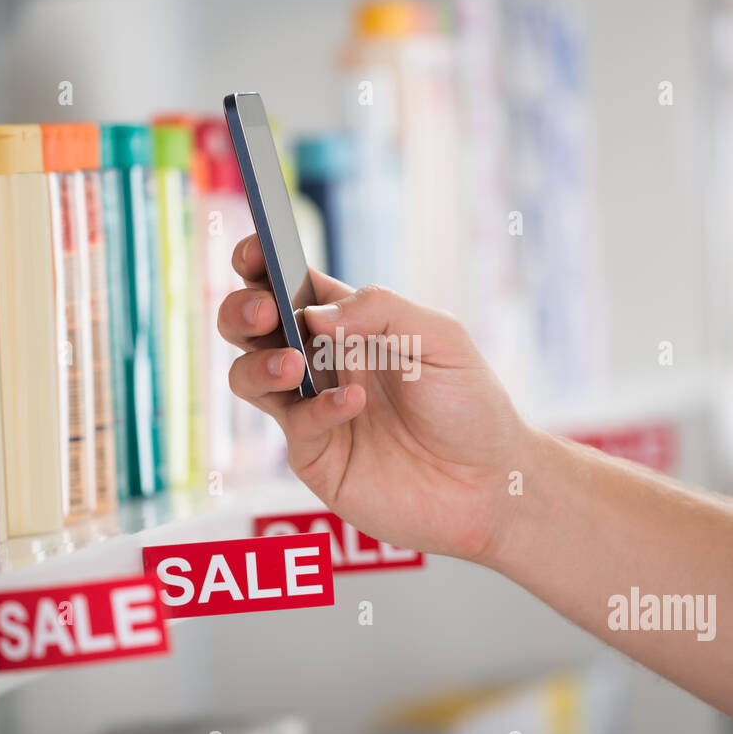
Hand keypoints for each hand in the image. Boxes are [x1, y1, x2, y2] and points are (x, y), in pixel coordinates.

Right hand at [217, 235, 531, 562]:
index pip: (288, 284)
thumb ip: (380, 311)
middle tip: (264, 312)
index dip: (261, 262)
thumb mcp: (440, 338)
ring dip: (258, 365)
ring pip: (248, 378)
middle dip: (241, 311)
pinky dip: (319, 410)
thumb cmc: (469, 404)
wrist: (490, 482)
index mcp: (346, 323)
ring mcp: (312, 409)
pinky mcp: (316, 456)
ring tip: (293, 365)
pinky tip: (353, 403)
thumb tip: (313, 313)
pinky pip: (296, 425)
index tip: (253, 251)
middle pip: (250, 327)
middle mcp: (320, 363)